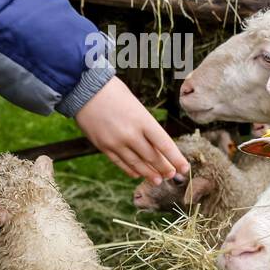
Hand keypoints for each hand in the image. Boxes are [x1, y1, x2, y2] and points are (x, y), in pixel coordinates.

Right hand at [74, 78, 188, 183]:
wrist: (84, 89)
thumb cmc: (114, 93)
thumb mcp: (137, 106)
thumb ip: (146, 126)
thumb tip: (158, 147)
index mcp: (143, 120)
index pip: (165, 145)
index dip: (176, 159)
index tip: (185, 168)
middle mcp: (131, 134)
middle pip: (152, 157)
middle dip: (164, 168)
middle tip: (172, 175)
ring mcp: (116, 143)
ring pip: (137, 164)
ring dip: (149, 174)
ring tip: (158, 180)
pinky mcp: (103, 147)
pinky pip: (120, 163)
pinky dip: (130, 170)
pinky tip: (137, 174)